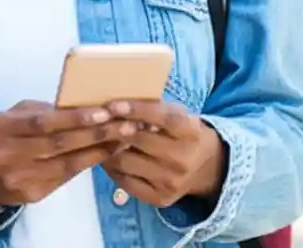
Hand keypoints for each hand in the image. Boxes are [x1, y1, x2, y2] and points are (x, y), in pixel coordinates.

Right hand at [0, 100, 138, 205]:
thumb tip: (85, 104)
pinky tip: (107, 153)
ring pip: (67, 164)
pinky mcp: (31, 194)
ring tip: (124, 138)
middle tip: (127, 124)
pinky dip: (88, 164)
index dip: (76, 118)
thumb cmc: (4, 134)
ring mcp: (20, 178)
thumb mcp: (16, 114)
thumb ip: (45, 110)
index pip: (44, 123)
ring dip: (100, 150)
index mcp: (5, 127)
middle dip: (97, 134)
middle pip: (60, 144)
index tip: (105, 112)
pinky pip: (65, 177)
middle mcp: (10, 154)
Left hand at [101, 100, 226, 207]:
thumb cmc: (185, 133)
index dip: (136, 110)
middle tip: (95, 121)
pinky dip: (112, 169)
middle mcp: (183, 158)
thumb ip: (155, 109)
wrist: (207, 168)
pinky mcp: (160, 198)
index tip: (112, 105)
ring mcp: (171, 181)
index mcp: (191, 132)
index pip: (163, 118)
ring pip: (126, 163)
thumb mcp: (179, 115)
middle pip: (140, 141)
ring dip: (108, 150)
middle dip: (113, 129)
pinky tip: (107, 158)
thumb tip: (117, 105)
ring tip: (99, 140)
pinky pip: (125, 182)